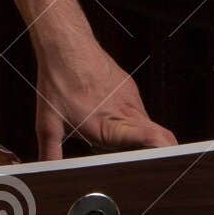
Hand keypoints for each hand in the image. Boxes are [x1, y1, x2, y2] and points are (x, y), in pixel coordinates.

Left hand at [35, 32, 176, 159]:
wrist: (65, 44)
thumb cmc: (58, 80)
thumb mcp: (48, 123)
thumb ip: (50, 152)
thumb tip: (44, 170)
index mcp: (111, 124)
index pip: (154, 140)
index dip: (165, 154)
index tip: (169, 164)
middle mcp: (128, 110)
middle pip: (159, 138)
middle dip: (155, 155)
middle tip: (140, 167)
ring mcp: (131, 97)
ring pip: (146, 125)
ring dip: (137, 139)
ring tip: (113, 144)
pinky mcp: (129, 87)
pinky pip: (137, 111)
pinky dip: (128, 122)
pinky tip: (105, 121)